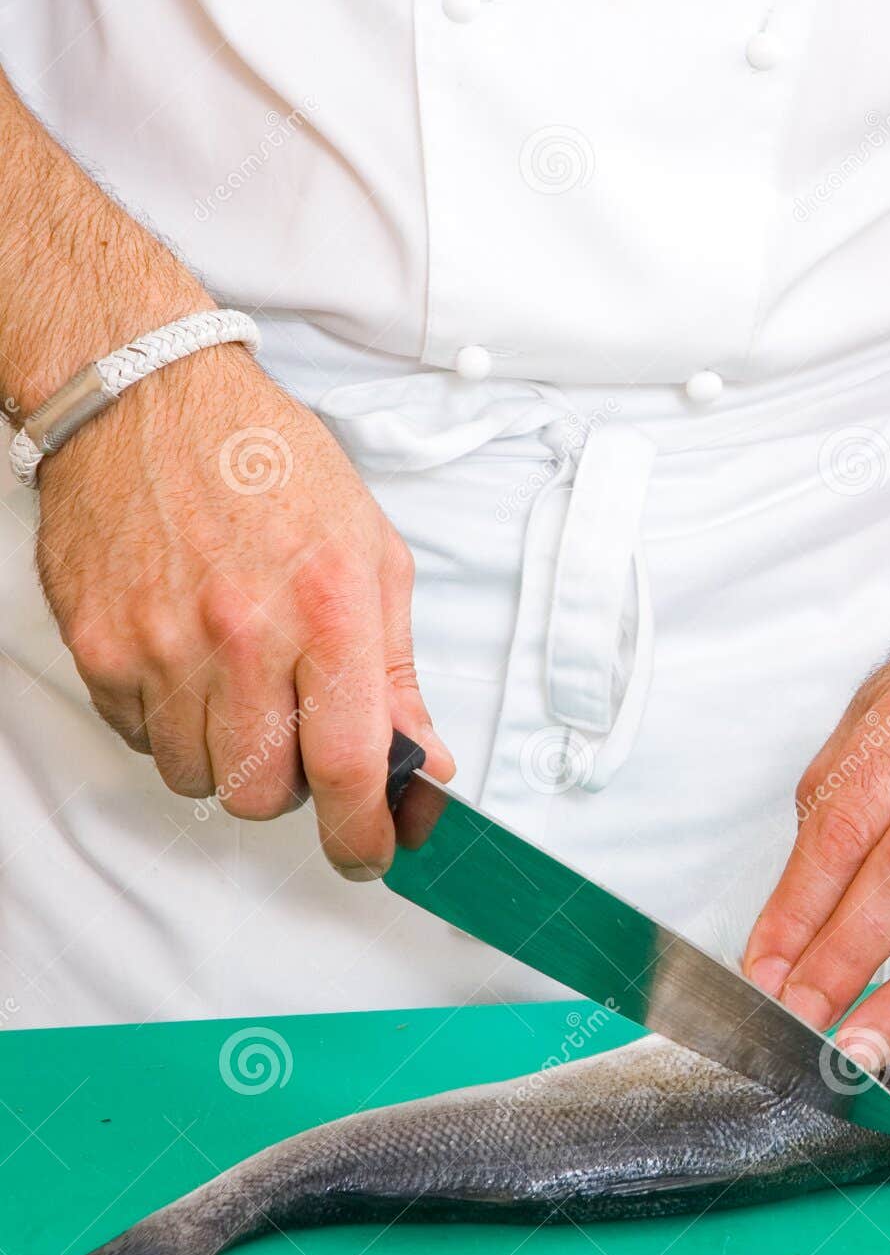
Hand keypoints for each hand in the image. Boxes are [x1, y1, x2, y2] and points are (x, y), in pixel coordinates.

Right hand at [36, 337, 453, 877]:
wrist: (149, 401)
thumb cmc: (269, 464)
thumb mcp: (372, 553)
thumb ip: (399, 670)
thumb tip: (424, 760)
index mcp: (327, 608)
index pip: (349, 765)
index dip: (365, 833)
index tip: (372, 852)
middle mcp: (242, 634)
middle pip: (263, 794)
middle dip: (291, 788)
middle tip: (299, 734)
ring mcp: (161, 645)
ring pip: (199, 776)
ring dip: (230, 753)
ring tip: (242, 680)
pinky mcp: (100, 647)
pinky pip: (141, 737)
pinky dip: (172, 721)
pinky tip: (191, 659)